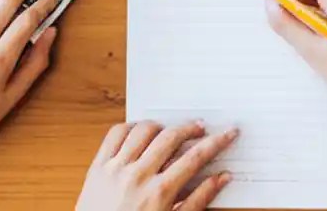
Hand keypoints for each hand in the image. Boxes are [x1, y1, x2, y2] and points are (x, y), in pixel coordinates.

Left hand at [76, 121, 237, 210]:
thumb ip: (198, 199)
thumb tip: (221, 179)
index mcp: (159, 193)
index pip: (195, 157)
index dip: (216, 142)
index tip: (227, 133)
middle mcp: (137, 176)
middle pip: (171, 137)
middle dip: (191, 128)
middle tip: (200, 128)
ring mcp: (116, 169)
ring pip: (143, 130)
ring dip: (161, 126)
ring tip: (170, 132)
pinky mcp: (98, 166)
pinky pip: (115, 134)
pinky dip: (130, 127)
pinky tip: (139, 133)